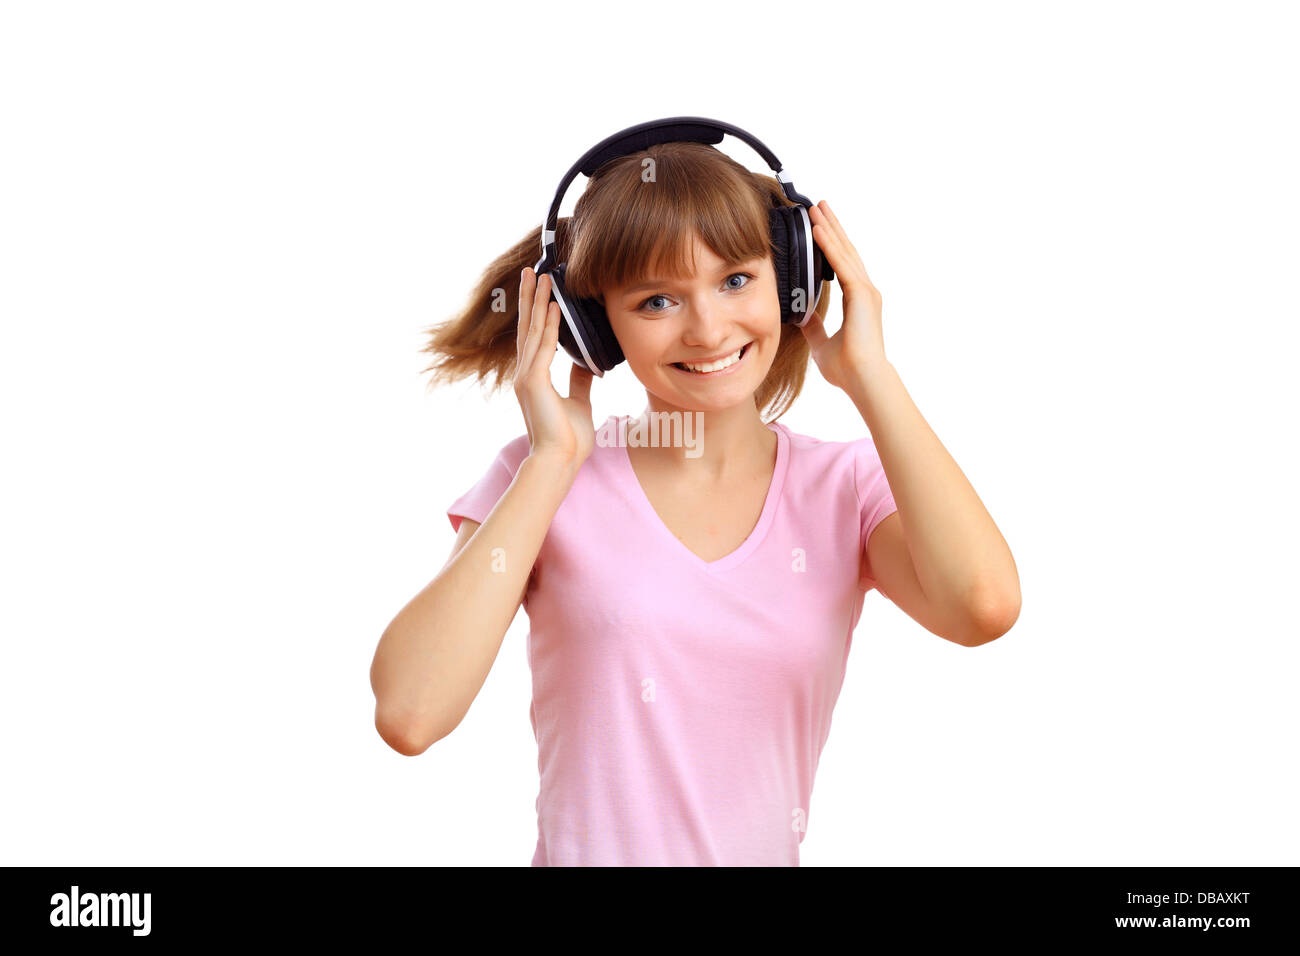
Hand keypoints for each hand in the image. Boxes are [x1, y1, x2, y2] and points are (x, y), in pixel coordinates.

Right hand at [513, 267, 595, 468]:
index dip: (536, 312)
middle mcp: (525, 374)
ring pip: (532, 331)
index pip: (534, 337)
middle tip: (532, 270)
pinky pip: (543, 347)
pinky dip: (548, 325)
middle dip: (531, 297)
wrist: (559, 462)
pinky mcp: (534, 383)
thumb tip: (587, 362)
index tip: (540, 289)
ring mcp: (526, 377)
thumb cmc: (568, 439)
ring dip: (538, 302)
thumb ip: (579, 380)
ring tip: (542, 276)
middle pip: (527, 327)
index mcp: (533, 379)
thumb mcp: (578, 401)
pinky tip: (553, 306)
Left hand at [800, 200, 886, 390]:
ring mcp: (865, 291)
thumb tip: (802, 315)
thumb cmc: (847, 368)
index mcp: (857, 300)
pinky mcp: (860, 294)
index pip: (841, 264)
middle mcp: (864, 291)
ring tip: (816, 208)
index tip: (820, 227)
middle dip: (831, 227)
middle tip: (819, 205)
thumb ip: (814, 326)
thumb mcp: (821, 342)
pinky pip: (841, 264)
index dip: (831, 244)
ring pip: (843, 252)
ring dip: (829, 229)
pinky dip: (829, 246)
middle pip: (845, 251)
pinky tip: (818, 231)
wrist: (863, 379)